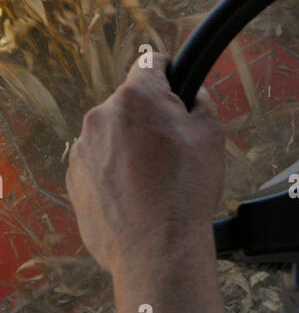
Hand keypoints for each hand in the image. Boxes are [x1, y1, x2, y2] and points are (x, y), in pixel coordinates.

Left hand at [65, 51, 223, 280]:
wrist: (156, 249)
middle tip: (172, 146)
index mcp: (136, 97)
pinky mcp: (74, 179)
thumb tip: (192, 95)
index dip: (168, 72)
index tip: (175, 84)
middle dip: (149, 117)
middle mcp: (101, 116)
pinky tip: (135, 194)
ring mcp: (83, 149)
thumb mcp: (211, 134)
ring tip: (153, 177)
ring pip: (112, 134)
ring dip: (129, 144)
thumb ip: (200, 102)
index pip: (150, 63)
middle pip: (130, 103)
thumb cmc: (185, 191)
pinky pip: (98, 162)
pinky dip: (114, 171)